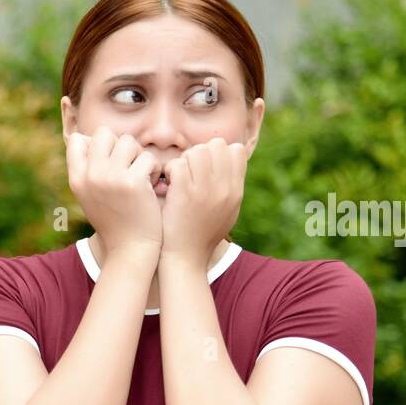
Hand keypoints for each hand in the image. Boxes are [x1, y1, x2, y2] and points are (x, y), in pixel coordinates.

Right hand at [66, 126, 163, 259]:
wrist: (130, 248)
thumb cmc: (115, 219)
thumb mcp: (90, 195)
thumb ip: (87, 169)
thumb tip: (87, 137)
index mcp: (76, 179)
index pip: (78, 139)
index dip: (97, 145)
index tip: (109, 163)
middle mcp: (89, 176)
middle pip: (104, 134)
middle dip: (120, 146)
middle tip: (128, 167)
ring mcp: (110, 177)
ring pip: (128, 141)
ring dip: (140, 156)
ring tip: (141, 176)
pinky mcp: (132, 182)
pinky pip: (148, 157)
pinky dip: (154, 170)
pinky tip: (152, 186)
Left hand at [160, 137, 248, 268]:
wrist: (185, 259)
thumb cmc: (201, 236)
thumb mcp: (227, 212)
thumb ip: (229, 187)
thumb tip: (229, 160)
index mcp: (236, 191)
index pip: (237, 150)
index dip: (218, 153)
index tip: (206, 168)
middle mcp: (225, 189)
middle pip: (216, 145)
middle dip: (200, 153)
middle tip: (189, 172)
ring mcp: (205, 190)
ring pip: (197, 151)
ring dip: (184, 160)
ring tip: (178, 178)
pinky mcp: (184, 194)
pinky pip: (178, 164)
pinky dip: (170, 171)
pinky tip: (168, 185)